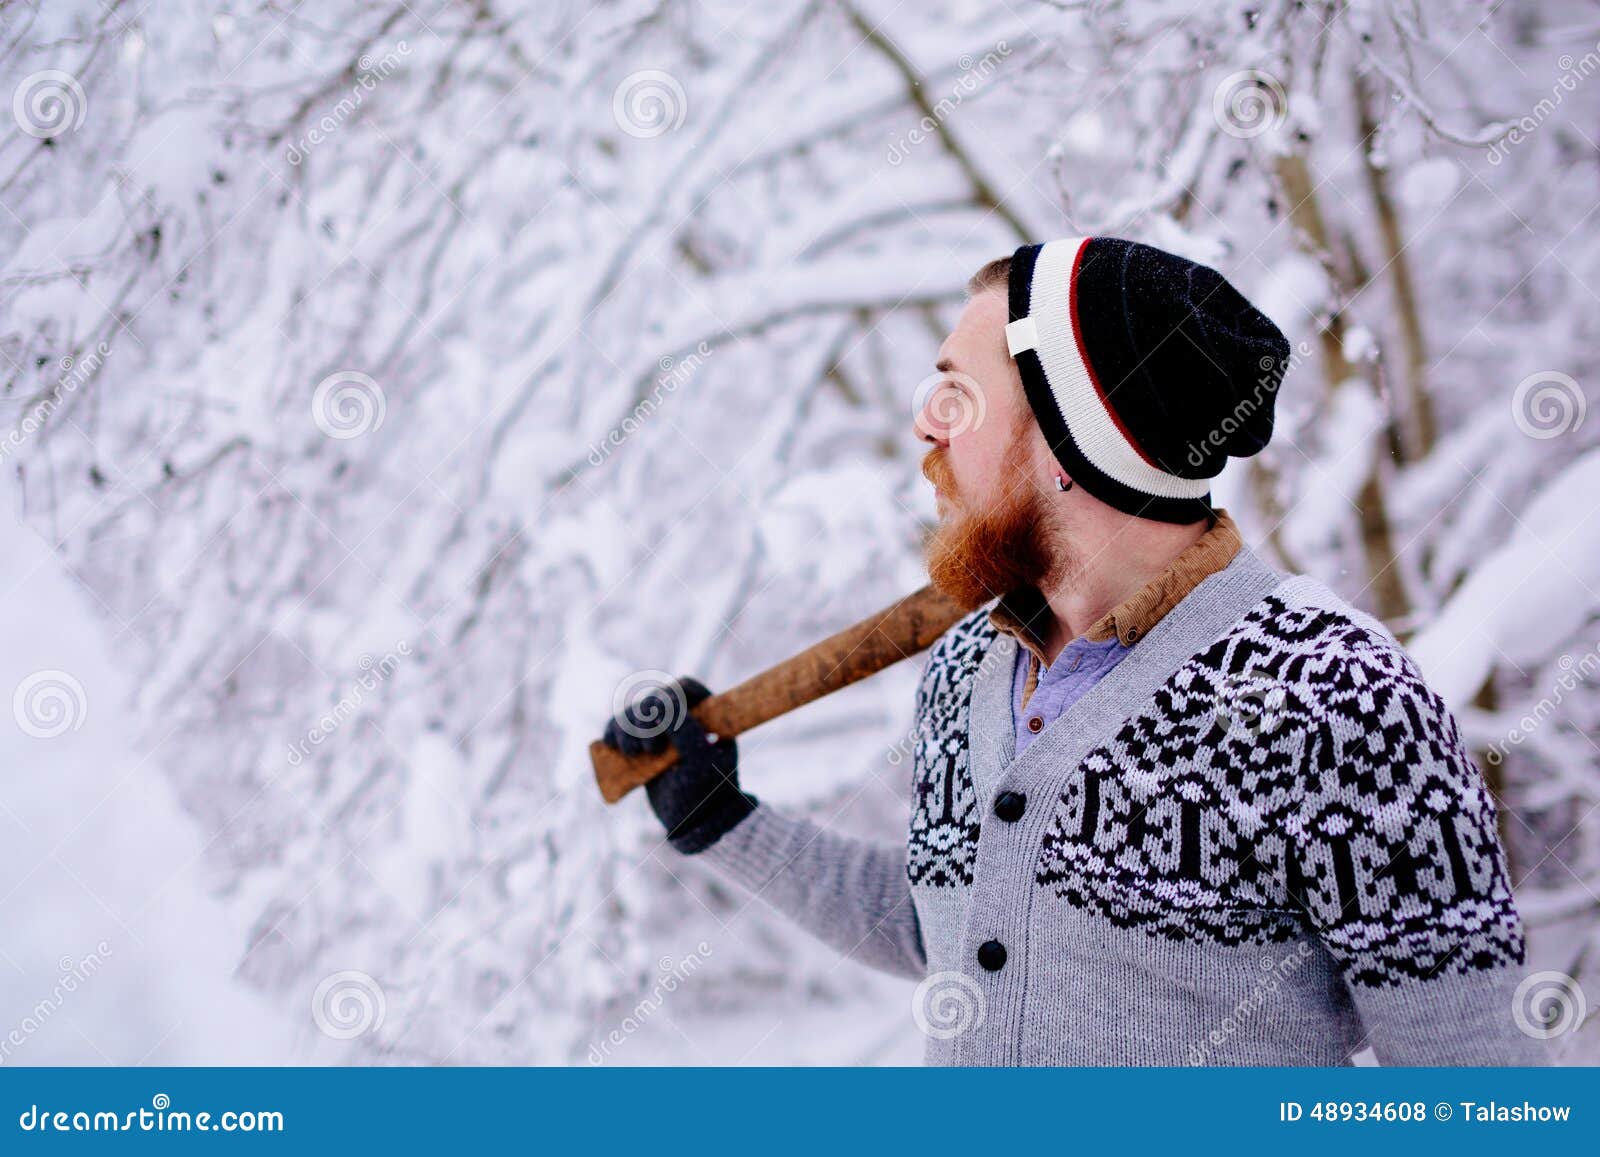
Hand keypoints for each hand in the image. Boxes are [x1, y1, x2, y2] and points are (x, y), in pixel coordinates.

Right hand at [601, 675, 755, 853]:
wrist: (694, 822)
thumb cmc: (706, 791)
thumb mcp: (701, 762)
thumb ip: (685, 731)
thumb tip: (663, 706)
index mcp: (707, 713)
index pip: (685, 687)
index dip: (670, 697)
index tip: (665, 720)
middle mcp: (681, 717)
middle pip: (653, 699)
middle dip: (645, 720)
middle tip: (652, 750)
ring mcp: (658, 731)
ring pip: (633, 713)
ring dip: (627, 730)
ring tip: (635, 754)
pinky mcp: (638, 746)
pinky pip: (617, 729)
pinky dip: (612, 735)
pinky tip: (617, 749)